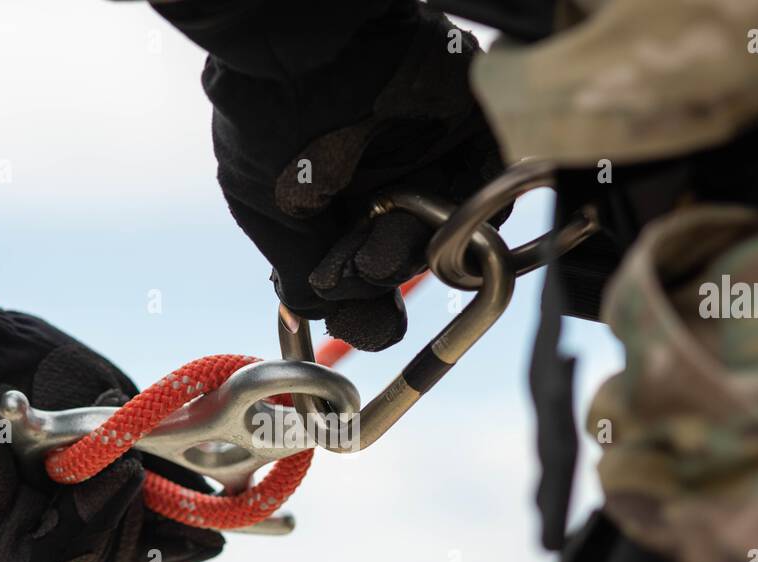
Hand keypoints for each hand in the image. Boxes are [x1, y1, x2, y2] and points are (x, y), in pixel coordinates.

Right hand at [201, 1, 508, 349]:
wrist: (300, 39)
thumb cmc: (267, 120)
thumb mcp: (268, 208)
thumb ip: (297, 270)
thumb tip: (315, 312)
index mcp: (330, 207)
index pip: (356, 277)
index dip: (361, 308)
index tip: (364, 325)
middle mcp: (379, 187)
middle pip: (403, 259)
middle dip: (385, 273)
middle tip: (364, 266)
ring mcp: (426, 159)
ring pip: (443, 230)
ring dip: (419, 249)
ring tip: (386, 244)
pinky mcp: (469, 129)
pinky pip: (490, 183)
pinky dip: (476, 211)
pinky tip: (445, 221)